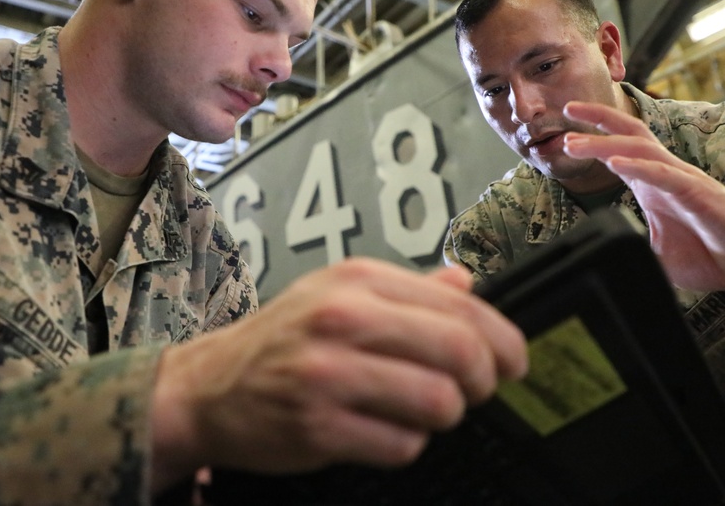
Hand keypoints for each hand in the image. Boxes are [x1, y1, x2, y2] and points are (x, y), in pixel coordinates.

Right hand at [150, 258, 527, 490]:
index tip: (514, 361)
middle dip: (483, 381)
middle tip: (475, 391)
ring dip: (444, 416)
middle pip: (460, 352)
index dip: (503, 340)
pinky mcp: (319, 426)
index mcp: (359, 280)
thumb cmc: (283, 340)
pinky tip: (383, 430)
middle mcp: (344, 319)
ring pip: (439, 403)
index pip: (461, 307)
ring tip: (422, 410)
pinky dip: (406, 444)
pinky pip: (403, 445)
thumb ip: (408, 290)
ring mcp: (329, 373)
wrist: (210, 386)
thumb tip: (465, 284)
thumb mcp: (341, 294)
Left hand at [562, 100, 724, 295]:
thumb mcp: (655, 255)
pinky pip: (664, 175)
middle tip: (566, 107)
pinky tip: (616, 164)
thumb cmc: (710, 254)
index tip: (564, 125)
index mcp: (652, 182)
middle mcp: (665, 173)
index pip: (621, 145)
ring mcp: (682, 180)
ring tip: (574, 141)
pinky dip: (638, 167)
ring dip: (604, 143)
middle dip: (596, 118)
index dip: (595, 131)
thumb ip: (628, 248)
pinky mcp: (699, 193)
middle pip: (629, 133)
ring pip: (640, 149)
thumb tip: (598, 258)